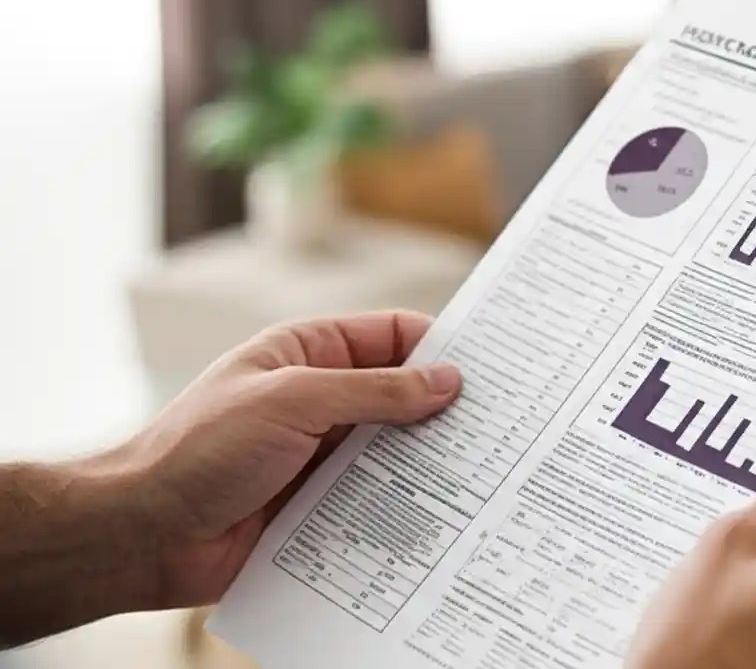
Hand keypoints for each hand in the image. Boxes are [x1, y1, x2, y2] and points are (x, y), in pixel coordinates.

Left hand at [121, 311, 461, 607]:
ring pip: (392, 451)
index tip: (488, 367)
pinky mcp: (318, 505)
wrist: (143, 535)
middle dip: (442, 409)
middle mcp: (318, 400)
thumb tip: (444, 382)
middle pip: (399, 395)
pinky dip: (402, 504)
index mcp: (306, 354)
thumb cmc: (199, 450)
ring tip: (478, 474)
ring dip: (425, 462)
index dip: (437, 346)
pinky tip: (436, 515)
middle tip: (496, 425)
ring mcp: (318, 454)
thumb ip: (373, 391)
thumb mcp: (293, 401)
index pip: (389, 336)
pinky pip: (373, 498)